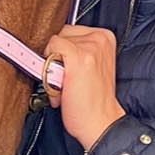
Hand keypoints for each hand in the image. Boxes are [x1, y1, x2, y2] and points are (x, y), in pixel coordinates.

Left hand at [44, 25, 125, 150]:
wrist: (101, 124)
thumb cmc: (93, 100)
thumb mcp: (92, 65)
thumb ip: (77, 50)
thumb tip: (49, 44)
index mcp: (105, 38)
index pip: (70, 31)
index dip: (63, 52)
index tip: (69, 71)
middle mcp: (100, 39)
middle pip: (61, 34)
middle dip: (57, 57)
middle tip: (67, 81)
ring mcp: (90, 47)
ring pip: (54, 42)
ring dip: (53, 65)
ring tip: (65, 86)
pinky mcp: (78, 57)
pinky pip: (51, 48)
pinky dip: (49, 68)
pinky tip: (60, 86)